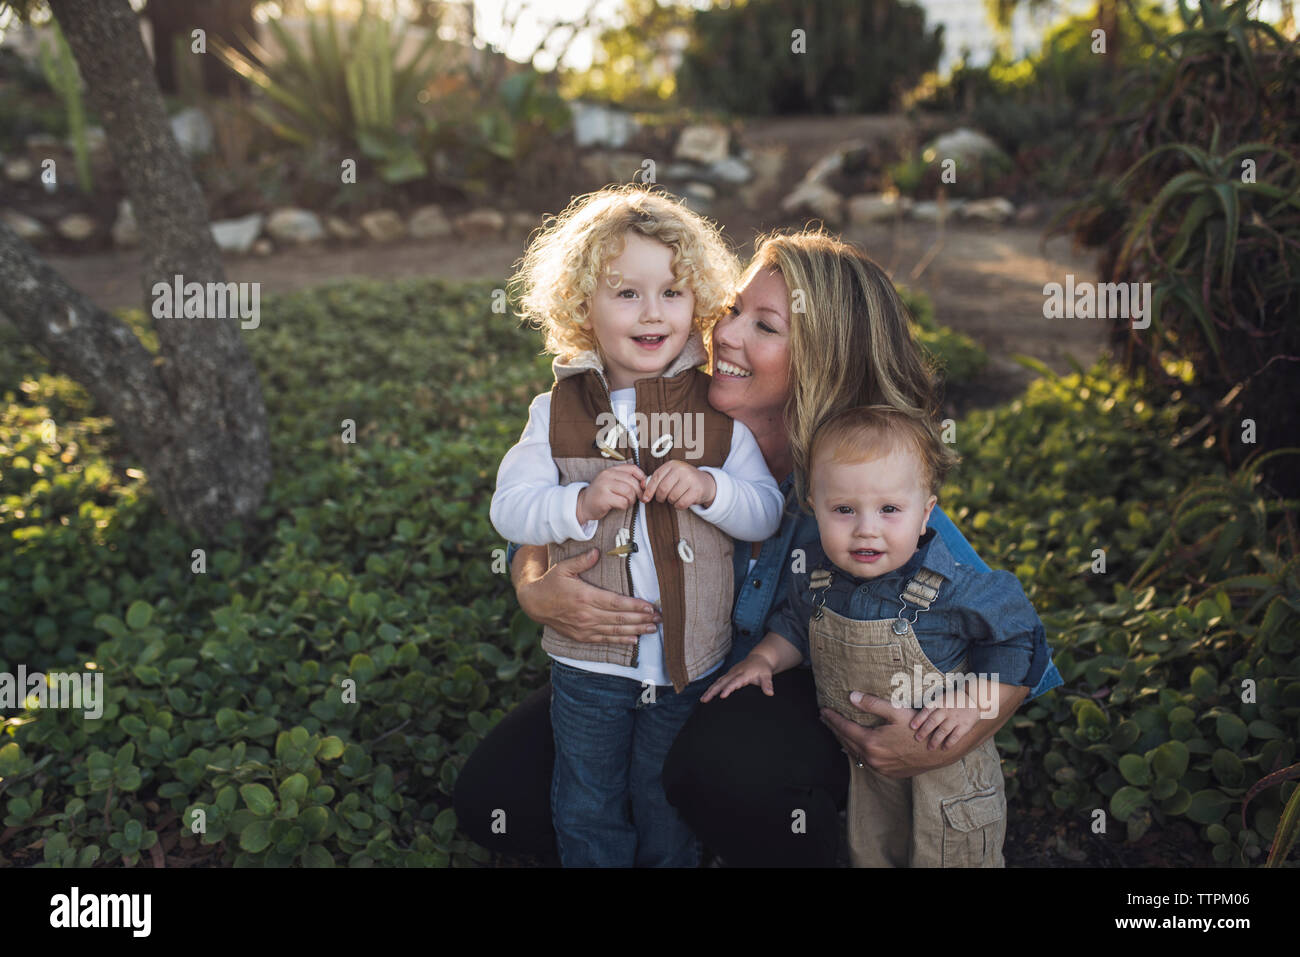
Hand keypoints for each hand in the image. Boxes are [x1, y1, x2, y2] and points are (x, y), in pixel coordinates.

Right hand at [513, 545, 659, 645]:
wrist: (534, 603)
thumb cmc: (551, 583)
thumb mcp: (564, 567)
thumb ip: (582, 560)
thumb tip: (597, 552)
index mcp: (585, 597)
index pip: (615, 602)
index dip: (634, 606)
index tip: (650, 606)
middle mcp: (586, 615)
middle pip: (619, 618)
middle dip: (641, 619)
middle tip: (660, 619)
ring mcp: (584, 627)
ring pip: (615, 631)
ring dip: (636, 631)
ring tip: (652, 629)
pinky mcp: (581, 636)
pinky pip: (604, 639)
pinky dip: (620, 640)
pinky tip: (634, 640)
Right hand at [576, 464, 645, 524]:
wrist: (583, 504)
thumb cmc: (601, 494)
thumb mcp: (611, 482)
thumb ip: (625, 479)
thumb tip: (645, 483)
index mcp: (611, 470)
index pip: (632, 468)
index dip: (642, 477)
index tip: (643, 486)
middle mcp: (607, 475)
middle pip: (632, 482)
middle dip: (638, 492)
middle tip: (637, 498)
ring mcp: (604, 486)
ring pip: (629, 492)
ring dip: (631, 500)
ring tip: (627, 502)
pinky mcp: (603, 498)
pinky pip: (623, 502)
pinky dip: (625, 506)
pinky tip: (620, 506)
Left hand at [640, 461, 715, 508]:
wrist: (705, 483)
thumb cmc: (683, 480)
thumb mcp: (670, 476)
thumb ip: (656, 480)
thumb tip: (641, 486)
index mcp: (672, 465)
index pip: (655, 478)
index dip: (649, 490)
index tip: (645, 498)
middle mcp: (681, 469)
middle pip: (662, 489)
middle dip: (660, 497)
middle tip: (663, 499)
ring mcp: (690, 479)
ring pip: (672, 497)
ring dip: (671, 501)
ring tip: (675, 497)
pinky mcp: (697, 490)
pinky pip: (681, 503)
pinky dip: (679, 506)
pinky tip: (682, 501)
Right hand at [701, 653, 774, 702]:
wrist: (758, 658)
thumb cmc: (762, 668)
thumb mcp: (767, 675)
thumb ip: (767, 684)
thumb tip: (770, 693)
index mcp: (743, 674)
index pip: (734, 682)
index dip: (728, 689)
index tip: (722, 696)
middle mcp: (734, 673)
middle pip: (722, 682)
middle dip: (712, 691)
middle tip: (705, 700)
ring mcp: (730, 673)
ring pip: (718, 682)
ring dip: (710, 690)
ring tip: (703, 700)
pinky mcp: (729, 675)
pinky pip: (719, 681)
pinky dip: (712, 688)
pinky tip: (707, 695)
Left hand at [821, 685, 1027, 777]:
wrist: (939, 752)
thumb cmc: (919, 728)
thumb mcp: (896, 711)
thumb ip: (872, 704)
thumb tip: (851, 696)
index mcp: (870, 742)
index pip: (844, 728)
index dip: (832, 718)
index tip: (823, 711)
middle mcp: (871, 758)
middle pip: (846, 740)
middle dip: (834, 728)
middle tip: (824, 718)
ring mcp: (879, 767)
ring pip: (854, 752)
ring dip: (844, 740)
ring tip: (835, 729)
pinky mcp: (887, 772)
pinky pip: (865, 761)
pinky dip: (856, 751)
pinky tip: (854, 745)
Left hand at [909, 693, 981, 750]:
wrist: (975, 698)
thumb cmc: (953, 700)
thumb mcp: (941, 698)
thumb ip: (931, 706)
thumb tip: (914, 715)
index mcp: (939, 702)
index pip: (927, 710)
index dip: (919, 719)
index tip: (912, 727)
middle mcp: (946, 710)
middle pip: (933, 721)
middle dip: (924, 731)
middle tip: (917, 739)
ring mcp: (955, 718)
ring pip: (943, 730)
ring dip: (936, 740)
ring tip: (930, 747)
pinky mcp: (964, 725)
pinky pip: (956, 735)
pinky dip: (950, 742)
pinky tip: (944, 748)